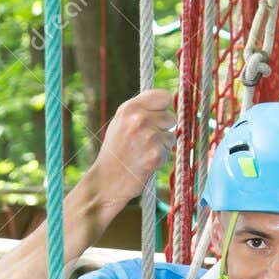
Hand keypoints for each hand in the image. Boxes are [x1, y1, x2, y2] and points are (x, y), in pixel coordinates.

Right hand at [90, 89, 175, 214]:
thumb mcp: (121, 123)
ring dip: (162, 146)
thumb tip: (165, 101)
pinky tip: (145, 163)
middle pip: (171, 117)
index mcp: (130, 108)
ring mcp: (149, 137)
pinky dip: (160, 159)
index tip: (159, 117)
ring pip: (172, 136)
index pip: (164, 96)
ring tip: (144, 153)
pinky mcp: (155, 154)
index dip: (163, 108)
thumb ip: (141, 111)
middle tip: (147, 141)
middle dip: (164, 129)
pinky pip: (168, 152)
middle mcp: (139, 119)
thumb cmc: (115, 152)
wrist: (107, 181)